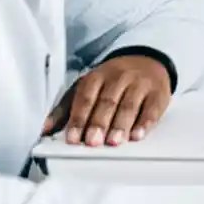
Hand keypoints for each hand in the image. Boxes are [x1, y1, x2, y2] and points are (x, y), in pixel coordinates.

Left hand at [42, 54, 170, 146]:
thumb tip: (46, 129)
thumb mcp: (87, 87)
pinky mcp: (158, 93)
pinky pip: (152, 109)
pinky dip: (145, 123)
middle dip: (99, 123)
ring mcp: (140, 84)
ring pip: (129, 105)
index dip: (79, 119)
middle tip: (93, 141)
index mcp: (97, 77)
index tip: (73, 138)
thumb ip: (66, 108)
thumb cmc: (113, 80)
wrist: (147, 62)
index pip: (86, 98)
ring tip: (113, 142)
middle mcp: (119, 78)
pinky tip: (137, 135)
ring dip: (120, 125)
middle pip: (108, 102)